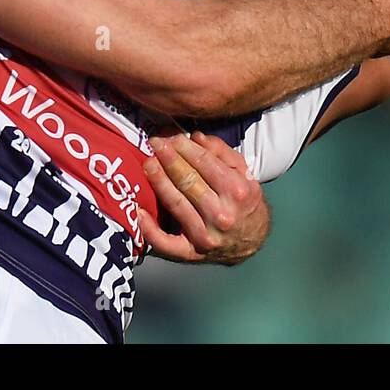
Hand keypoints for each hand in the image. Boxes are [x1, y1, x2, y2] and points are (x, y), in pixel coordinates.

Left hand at [140, 131, 268, 264]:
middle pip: (189, 182)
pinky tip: (139, 212)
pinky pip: (167, 244)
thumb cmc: (243, 202)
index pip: (206, 163)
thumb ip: (222, 152)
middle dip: (170, 160)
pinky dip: (151, 230)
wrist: (251, 240)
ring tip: (148, 164)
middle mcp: (222, 215)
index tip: (172, 137)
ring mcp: (206, 236)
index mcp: (238, 191)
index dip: (186, 148)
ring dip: (159, 182)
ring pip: (177, 205)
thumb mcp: (243, 173)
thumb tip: (196, 137)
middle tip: (155, 143)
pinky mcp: (192, 253)